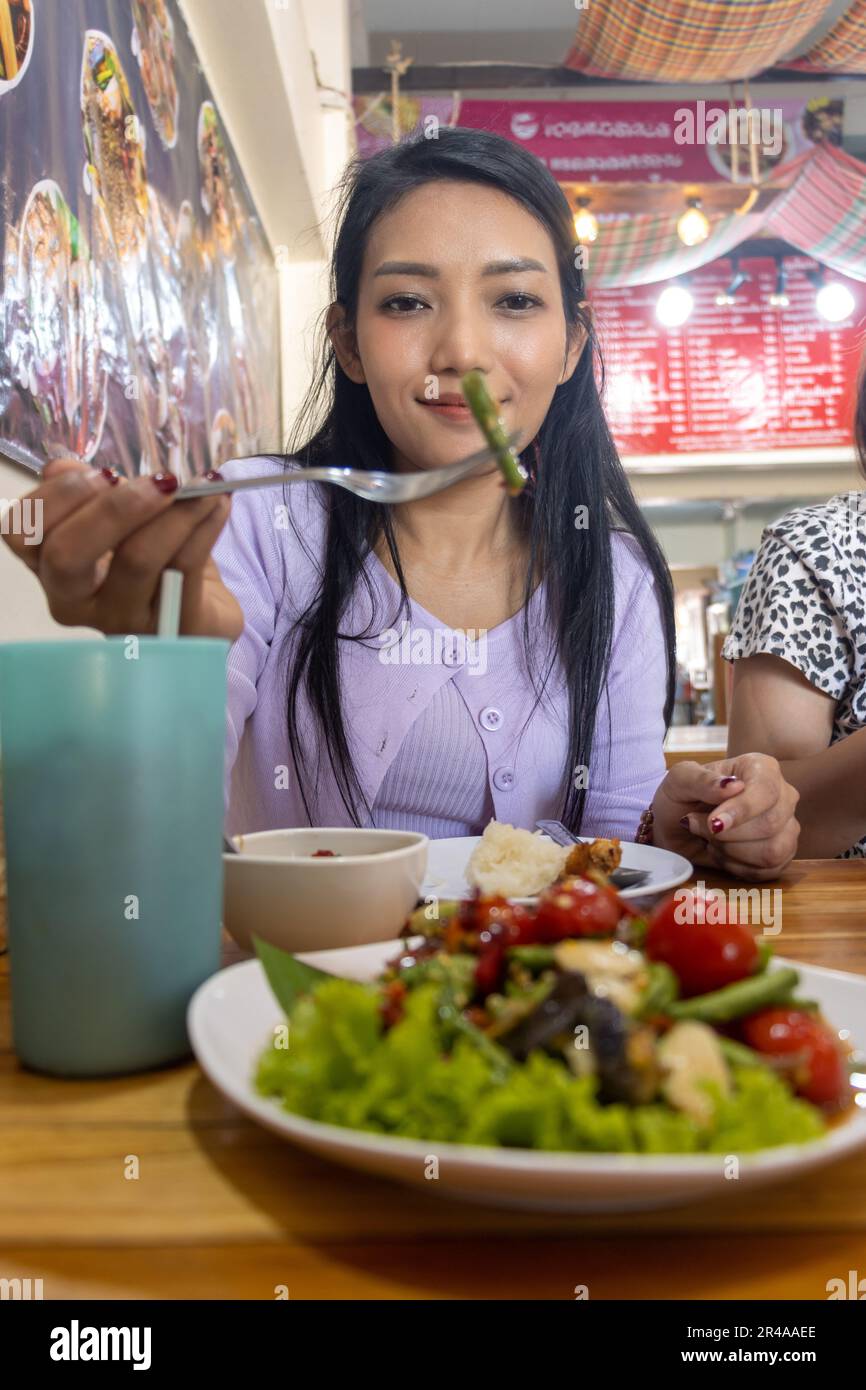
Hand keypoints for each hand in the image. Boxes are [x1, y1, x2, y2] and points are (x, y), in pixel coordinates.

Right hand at [2, 459, 242, 638]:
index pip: (23, 533)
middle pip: (67, 555)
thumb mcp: (117, 521)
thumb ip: (87, 491)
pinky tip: (219, 502)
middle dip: (112, 507)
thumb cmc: (152, 561)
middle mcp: (76, 601)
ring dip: (175, 510)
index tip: (106, 472)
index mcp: (52, 569)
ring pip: (135, 559)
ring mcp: (122, 621)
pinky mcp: (171, 629)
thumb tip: (62, 467)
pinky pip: (185, 566)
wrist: (202, 613)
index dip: (59, 496)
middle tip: (158, 482)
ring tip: (204, 486)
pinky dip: (204, 523)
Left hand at [651, 753, 799, 880]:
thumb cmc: (681, 797)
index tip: (714, 824)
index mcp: (762, 768)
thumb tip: (732, 786)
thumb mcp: (680, 780)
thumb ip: (702, 780)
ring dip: (731, 851)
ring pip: (772, 852)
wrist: (674, 827)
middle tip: (699, 826)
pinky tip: (722, 853)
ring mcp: (786, 827)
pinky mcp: (782, 856)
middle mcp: (782, 796)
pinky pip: (768, 871)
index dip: (742, 810)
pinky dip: (737, 867)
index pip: (766, 791)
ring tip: (710, 839)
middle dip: (727, 834)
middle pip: (770, 824)